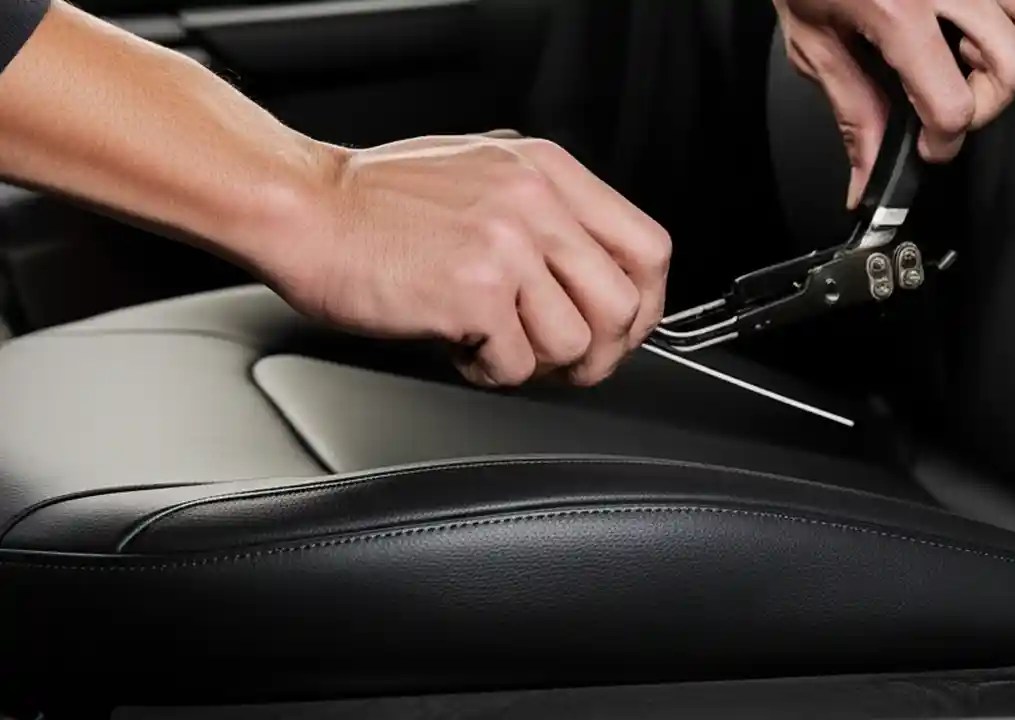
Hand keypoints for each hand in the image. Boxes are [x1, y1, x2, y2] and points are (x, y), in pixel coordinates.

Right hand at [265, 133, 671, 388]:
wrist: (303, 209)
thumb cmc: (377, 201)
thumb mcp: (484, 175)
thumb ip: (546, 214)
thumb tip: (595, 276)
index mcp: (548, 172)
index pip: (649, 248)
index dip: (645, 305)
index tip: (622, 330)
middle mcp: (537, 203)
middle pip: (624, 307)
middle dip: (600, 353)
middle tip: (560, 361)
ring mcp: (508, 246)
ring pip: (574, 344)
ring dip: (535, 362)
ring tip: (492, 343)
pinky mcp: (474, 292)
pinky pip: (515, 364)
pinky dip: (488, 371)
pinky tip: (458, 345)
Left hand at [774, 0, 1014, 206]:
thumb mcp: (814, 42)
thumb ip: (851, 109)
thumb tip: (868, 169)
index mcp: (898, 11)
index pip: (952, 104)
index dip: (943, 142)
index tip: (931, 145)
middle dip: (984, 101)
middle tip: (945, 98)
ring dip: (1007, 46)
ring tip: (962, 47)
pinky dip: (1013, 7)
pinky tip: (972, 15)